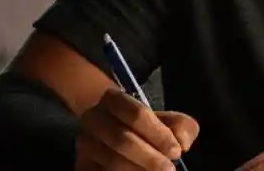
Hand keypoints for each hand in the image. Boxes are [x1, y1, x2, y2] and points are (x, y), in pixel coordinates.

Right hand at [74, 87, 198, 170]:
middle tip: (170, 170)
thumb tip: (182, 143)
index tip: (176, 151)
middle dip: (150, 158)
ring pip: (111, 161)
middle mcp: (93, 118)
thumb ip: (181, 127)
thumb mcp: (167, 119)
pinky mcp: (82, 164)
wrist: (110, 130)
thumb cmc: (145, 126)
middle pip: (122, 139)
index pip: (137, 114)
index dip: (159, 135)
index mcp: (113, 99)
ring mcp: (84, 143)